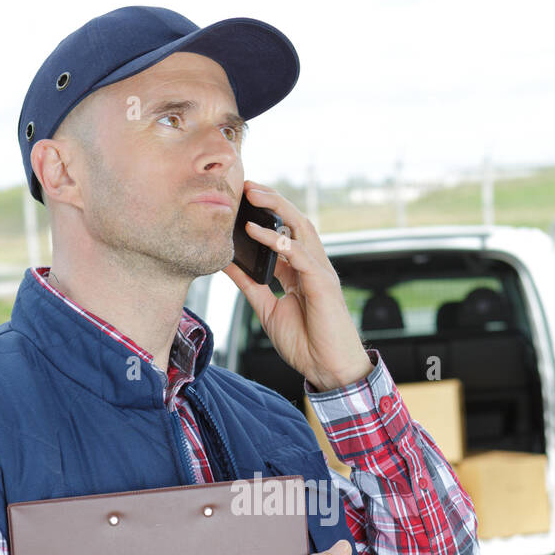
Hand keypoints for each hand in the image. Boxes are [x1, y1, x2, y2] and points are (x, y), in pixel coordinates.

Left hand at [222, 181, 372, 391]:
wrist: (328, 368)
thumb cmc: (306, 341)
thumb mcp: (267, 309)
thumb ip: (249, 284)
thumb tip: (227, 263)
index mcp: (299, 271)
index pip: (282, 233)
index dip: (264, 215)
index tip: (241, 200)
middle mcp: (311, 265)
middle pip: (293, 222)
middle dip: (272, 201)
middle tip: (247, 186)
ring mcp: (320, 273)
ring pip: (301, 230)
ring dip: (278, 210)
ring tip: (254, 196)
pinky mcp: (324, 285)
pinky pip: (303, 257)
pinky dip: (284, 244)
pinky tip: (265, 235)